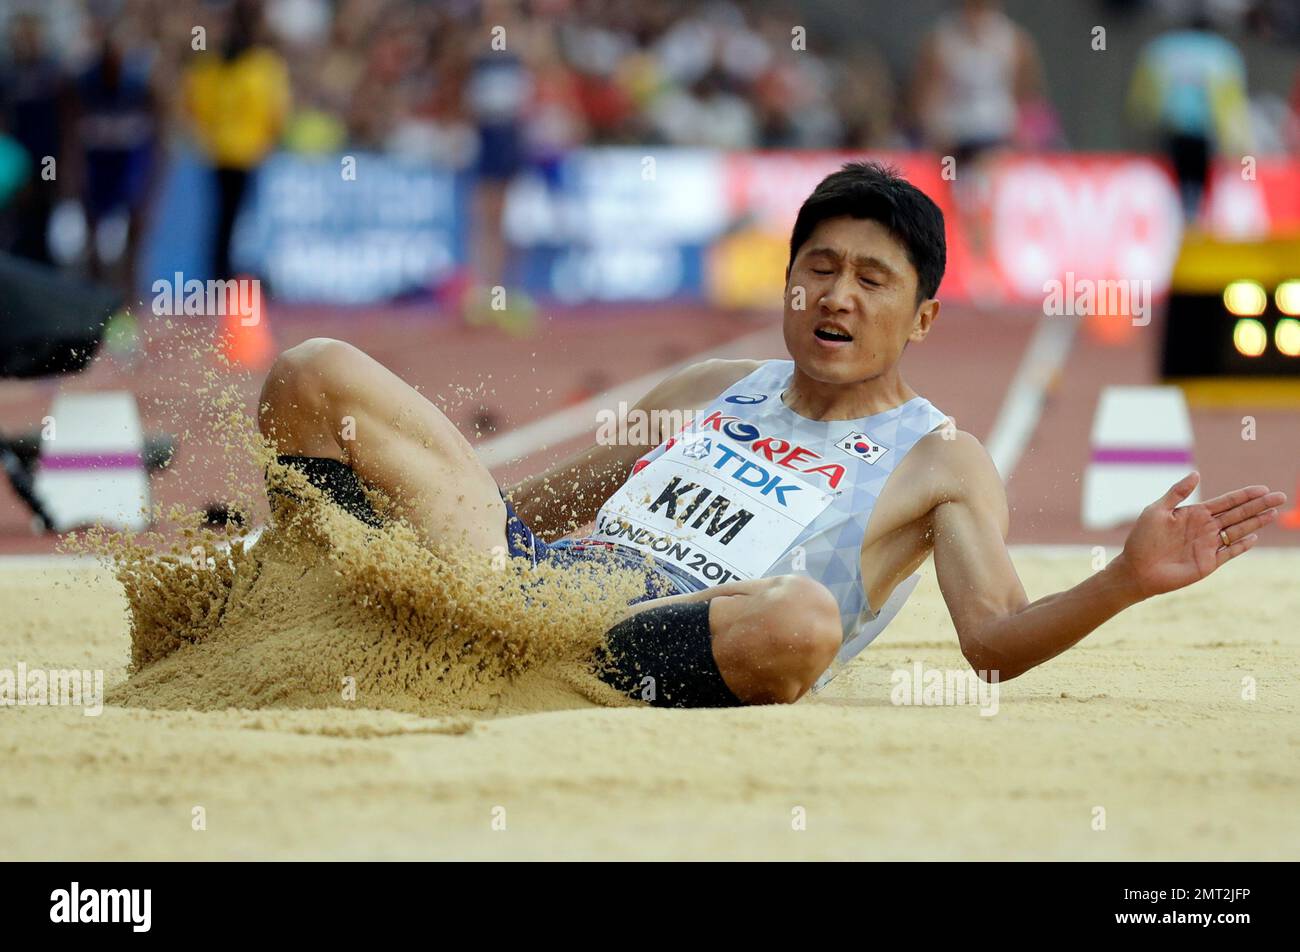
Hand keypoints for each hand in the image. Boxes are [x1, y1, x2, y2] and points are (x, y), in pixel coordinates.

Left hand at [1111, 472, 1286, 599]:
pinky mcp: (1208, 563)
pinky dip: (1241, 545)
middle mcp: (1205, 528)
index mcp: (1194, 514)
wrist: (1136, 569)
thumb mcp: (1157, 511)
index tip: (1263, 488)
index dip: (1244, 495)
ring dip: (1255, 522)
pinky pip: (1229, 552)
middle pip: (1238, 514)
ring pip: (1238, 531)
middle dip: (1258, 506)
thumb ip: (1177, 493)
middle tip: (1280, 497)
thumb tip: (1196, 474)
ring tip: (1274, 513)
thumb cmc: (1142, 539)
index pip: (1226, 502)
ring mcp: (1208, 545)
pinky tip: (1254, 536)